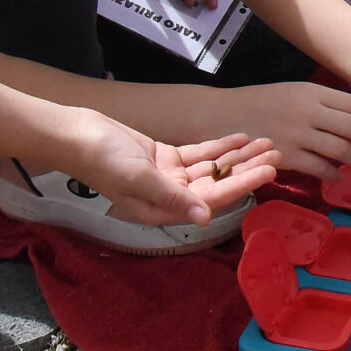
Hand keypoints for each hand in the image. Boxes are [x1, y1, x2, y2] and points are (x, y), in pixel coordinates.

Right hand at [65, 120, 281, 227]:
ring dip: (237, 155)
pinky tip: (239, 137)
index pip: (213, 198)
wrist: (74, 134)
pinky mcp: (163, 158)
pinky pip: (198, 155)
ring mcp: (167, 178)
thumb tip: (205, 215)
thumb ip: (171, 197)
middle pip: (218, 183)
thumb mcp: (137, 177)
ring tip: (265, 142)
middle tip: (277, 153)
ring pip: (212, 168)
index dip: (243, 184)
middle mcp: (169, 197)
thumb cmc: (100, 158)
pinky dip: (218, 146)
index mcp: (162, 210)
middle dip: (247, 168)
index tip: (269, 171)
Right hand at [207, 82, 350, 179]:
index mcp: (313, 92)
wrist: (219, 116)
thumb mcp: (293, 92)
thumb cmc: (258, 104)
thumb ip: (321, 102)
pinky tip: (337, 177)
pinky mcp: (286, 156)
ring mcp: (297, 134)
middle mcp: (309, 111)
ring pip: (342, 149)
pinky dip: (333, 174)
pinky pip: (320, 168)